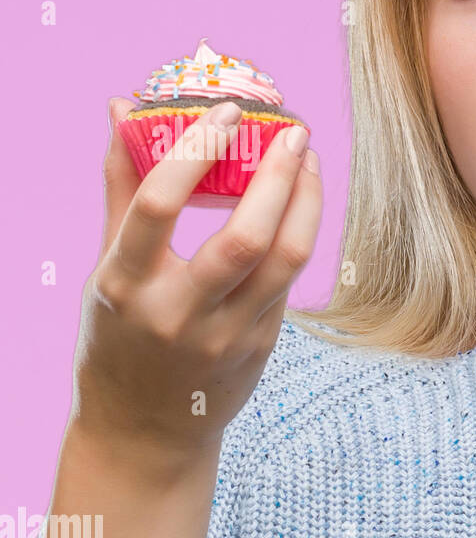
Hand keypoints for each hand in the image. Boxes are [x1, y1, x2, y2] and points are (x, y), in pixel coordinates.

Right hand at [71, 99, 323, 460]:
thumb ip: (121, 187)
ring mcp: (225, 334)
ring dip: (306, 200)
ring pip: (285, 259)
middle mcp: (177, 313)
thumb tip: (123, 107)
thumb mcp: (106, 267)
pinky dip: (300, 229)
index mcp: (124, 285)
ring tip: (307, 158)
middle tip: (293, 129)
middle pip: (244, 237)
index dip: (197, 150)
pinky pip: (290, 277)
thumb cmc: (120, 333)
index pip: (159, 206)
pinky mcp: (261, 344)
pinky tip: (301, 198)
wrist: (144, 431)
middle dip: (276, 176)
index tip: (228, 111)